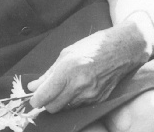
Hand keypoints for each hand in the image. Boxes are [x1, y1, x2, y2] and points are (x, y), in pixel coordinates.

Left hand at [28, 20, 149, 112]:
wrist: (120, 50)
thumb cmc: (92, 46)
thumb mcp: (66, 53)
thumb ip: (49, 73)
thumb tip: (33, 86)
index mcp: (68, 69)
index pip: (46, 94)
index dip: (36, 99)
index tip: (32, 98)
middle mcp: (79, 85)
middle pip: (54, 107)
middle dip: (46, 102)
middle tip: (45, 93)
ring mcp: (90, 95)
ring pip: (66, 107)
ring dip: (60, 101)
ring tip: (62, 86)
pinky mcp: (98, 101)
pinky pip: (78, 106)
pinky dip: (72, 100)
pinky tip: (76, 87)